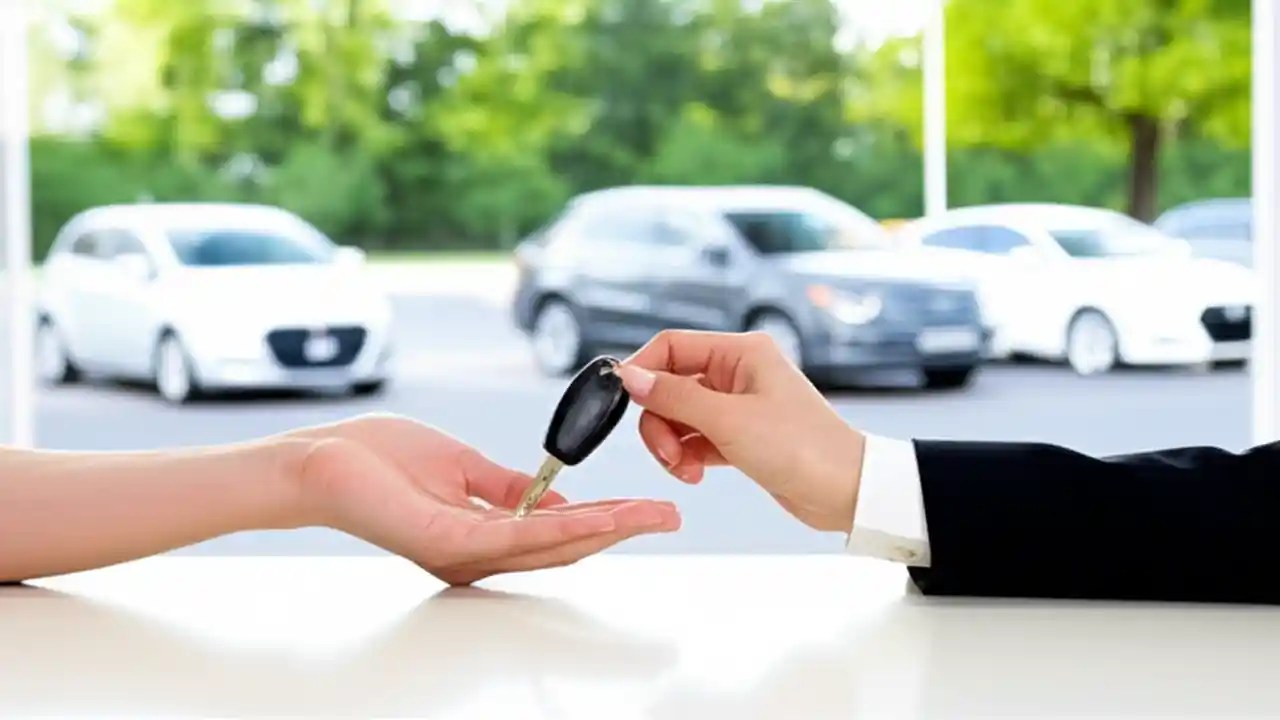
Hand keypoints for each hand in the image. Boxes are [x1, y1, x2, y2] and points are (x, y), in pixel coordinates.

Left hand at [283, 414, 679, 584]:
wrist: (319, 461)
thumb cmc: (374, 459)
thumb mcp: (460, 465)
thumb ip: (507, 484)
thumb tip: (554, 494)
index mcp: (480, 535)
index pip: (555, 531)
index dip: (606, 520)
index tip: (646, 507)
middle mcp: (476, 554)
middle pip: (564, 545)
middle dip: (621, 529)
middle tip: (669, 515)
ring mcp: (463, 551)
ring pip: (551, 544)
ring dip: (606, 528)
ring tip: (650, 514)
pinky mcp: (448, 540)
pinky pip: (518, 534)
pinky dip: (564, 524)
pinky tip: (599, 513)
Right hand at [615, 331, 863, 532]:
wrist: (846, 492)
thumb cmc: (804, 448)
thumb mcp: (729, 420)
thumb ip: (674, 397)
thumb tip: (631, 376)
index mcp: (741, 352)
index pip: (672, 346)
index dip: (643, 371)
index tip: (623, 400)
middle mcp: (738, 373)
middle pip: (670, 385)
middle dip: (659, 421)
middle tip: (667, 453)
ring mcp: (738, 405)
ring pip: (679, 416)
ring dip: (672, 444)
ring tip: (685, 470)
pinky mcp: (740, 435)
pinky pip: (695, 439)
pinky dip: (687, 457)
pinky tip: (695, 474)